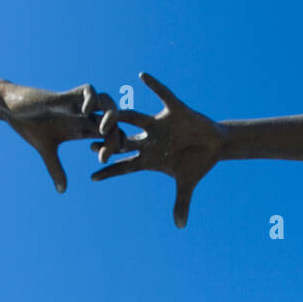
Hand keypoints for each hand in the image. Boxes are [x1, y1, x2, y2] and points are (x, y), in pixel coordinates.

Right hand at [2, 82, 124, 192]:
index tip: (102, 160)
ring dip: (111, 115)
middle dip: (115, 137)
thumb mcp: (45, 150)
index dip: (112, 146)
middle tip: (103, 156)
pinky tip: (85, 112)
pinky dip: (92, 99)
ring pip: (107, 101)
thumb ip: (56, 169)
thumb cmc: (29, 126)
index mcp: (82, 127)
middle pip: (114, 120)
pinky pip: (89, 89)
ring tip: (102, 130)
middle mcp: (84, 115)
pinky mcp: (67, 93)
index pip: (109, 134)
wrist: (11, 108)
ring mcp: (77, 103)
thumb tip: (62, 191)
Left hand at [91, 72, 225, 227]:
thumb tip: (180, 226)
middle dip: (108, 143)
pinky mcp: (175, 110)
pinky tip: (142, 75)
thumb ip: (181, 204)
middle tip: (87, 143)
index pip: (124, 166)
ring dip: (122, 115)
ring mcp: (160, 124)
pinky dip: (155, 86)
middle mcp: (149, 139)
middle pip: (124, 141)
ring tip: (105, 110)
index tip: (91, 177)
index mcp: (149, 158)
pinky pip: (163, 95)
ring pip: (136, 118)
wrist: (215, 145)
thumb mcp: (187, 185)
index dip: (109, 171)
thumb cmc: (198, 164)